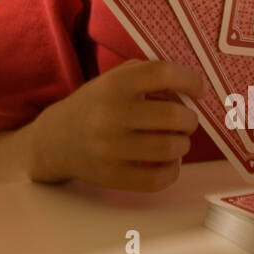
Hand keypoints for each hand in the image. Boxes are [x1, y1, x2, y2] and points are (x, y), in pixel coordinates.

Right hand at [32, 59, 209, 191]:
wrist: (54, 140)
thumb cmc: (95, 105)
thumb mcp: (113, 79)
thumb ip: (149, 76)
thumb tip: (191, 90)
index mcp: (114, 85)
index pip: (162, 74)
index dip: (190, 80)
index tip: (198, 89)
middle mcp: (110, 114)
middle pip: (174, 116)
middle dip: (190, 119)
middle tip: (185, 121)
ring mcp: (109, 148)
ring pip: (170, 148)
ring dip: (182, 144)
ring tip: (175, 140)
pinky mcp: (111, 176)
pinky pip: (157, 179)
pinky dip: (172, 171)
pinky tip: (169, 163)